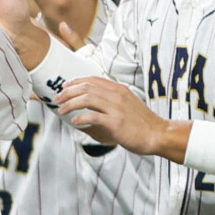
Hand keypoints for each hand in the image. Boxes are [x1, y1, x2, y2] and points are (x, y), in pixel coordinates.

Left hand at [55, 75, 173, 152]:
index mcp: (119, 89)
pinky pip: (93, 116)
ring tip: (61, 110)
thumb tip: (92, 101)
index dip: (75, 82)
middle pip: (86, 87)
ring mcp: (116, 109)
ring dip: (70, 104)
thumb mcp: (127, 103)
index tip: (64, 86)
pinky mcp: (116, 123)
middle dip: (68, 92)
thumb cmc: (141, 122)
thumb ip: (111, 99)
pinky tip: (74, 121)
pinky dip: (81, 117)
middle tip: (57, 99)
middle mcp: (117, 96)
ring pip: (87, 99)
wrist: (157, 134)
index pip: (93, 80)